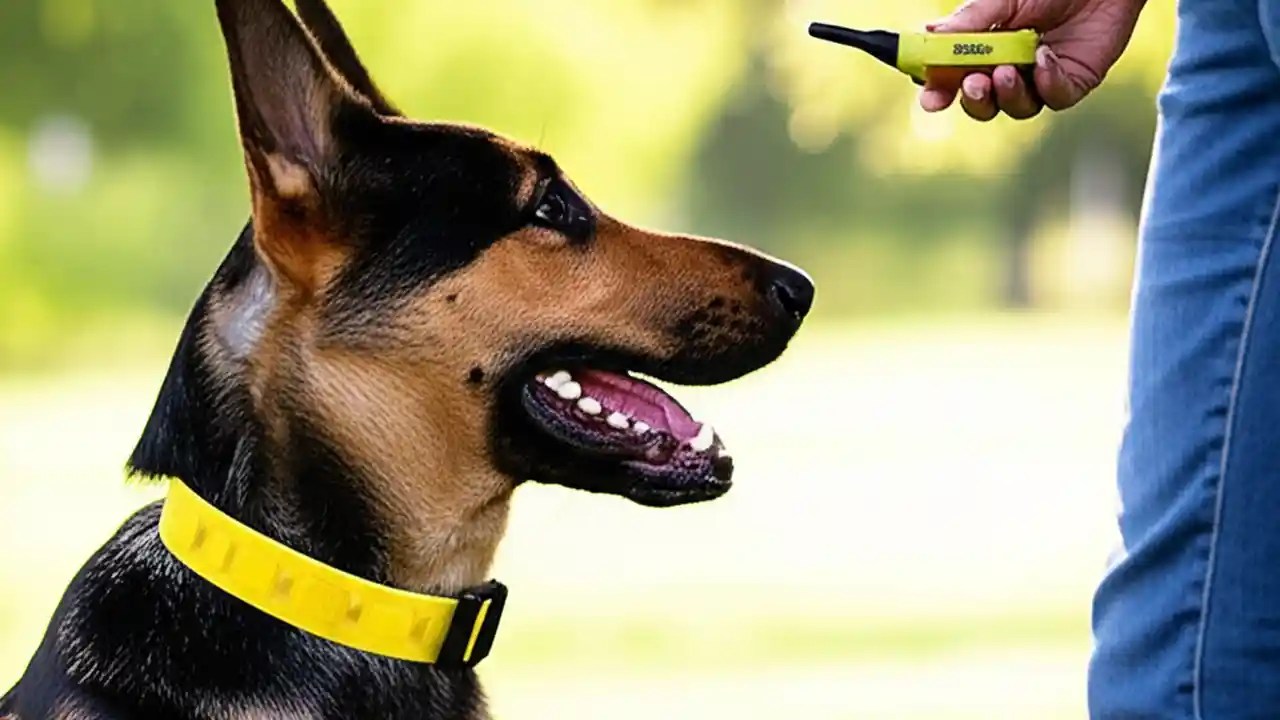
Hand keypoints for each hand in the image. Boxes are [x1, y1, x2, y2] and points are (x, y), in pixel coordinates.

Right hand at [920, 0, 1145, 120]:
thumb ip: (970, 21)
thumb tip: (931, 34)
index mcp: (985, 49)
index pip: (954, 79)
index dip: (939, 92)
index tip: (931, 99)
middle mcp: (1010, 69)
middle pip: (983, 103)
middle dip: (974, 100)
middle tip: (973, 84)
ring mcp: (1041, 79)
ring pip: (1017, 108)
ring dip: (1007, 94)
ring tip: (1009, 69)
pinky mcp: (1072, 82)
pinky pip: (1054, 98)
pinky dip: (1046, 83)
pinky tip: (1044, 56)